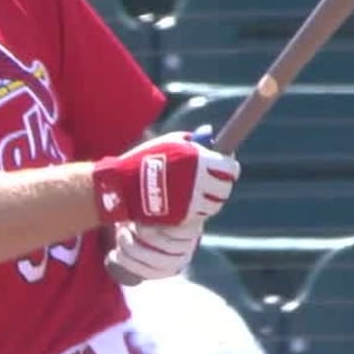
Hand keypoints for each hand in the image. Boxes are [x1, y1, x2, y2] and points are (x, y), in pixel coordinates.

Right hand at [91, 130, 239, 225]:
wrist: (123, 186)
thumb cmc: (145, 158)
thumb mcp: (169, 142)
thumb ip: (193, 140)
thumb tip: (211, 136)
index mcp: (198, 161)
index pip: (230, 168)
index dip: (230, 167)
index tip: (226, 165)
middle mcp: (199, 183)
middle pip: (225, 189)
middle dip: (223, 184)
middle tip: (215, 180)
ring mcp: (191, 202)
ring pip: (215, 205)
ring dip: (211, 198)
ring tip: (200, 191)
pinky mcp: (183, 217)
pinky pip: (200, 215)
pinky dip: (198, 209)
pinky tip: (188, 200)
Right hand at [108, 220, 199, 280]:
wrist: (176, 205)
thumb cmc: (150, 225)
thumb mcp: (140, 241)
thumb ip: (130, 251)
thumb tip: (111, 259)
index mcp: (168, 268)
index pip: (149, 273)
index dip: (130, 265)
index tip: (113, 253)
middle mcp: (182, 259)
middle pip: (158, 261)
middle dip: (134, 250)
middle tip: (120, 235)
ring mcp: (190, 244)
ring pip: (166, 246)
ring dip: (145, 236)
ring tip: (131, 225)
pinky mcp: (194, 229)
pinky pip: (176, 231)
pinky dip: (159, 225)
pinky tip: (147, 218)